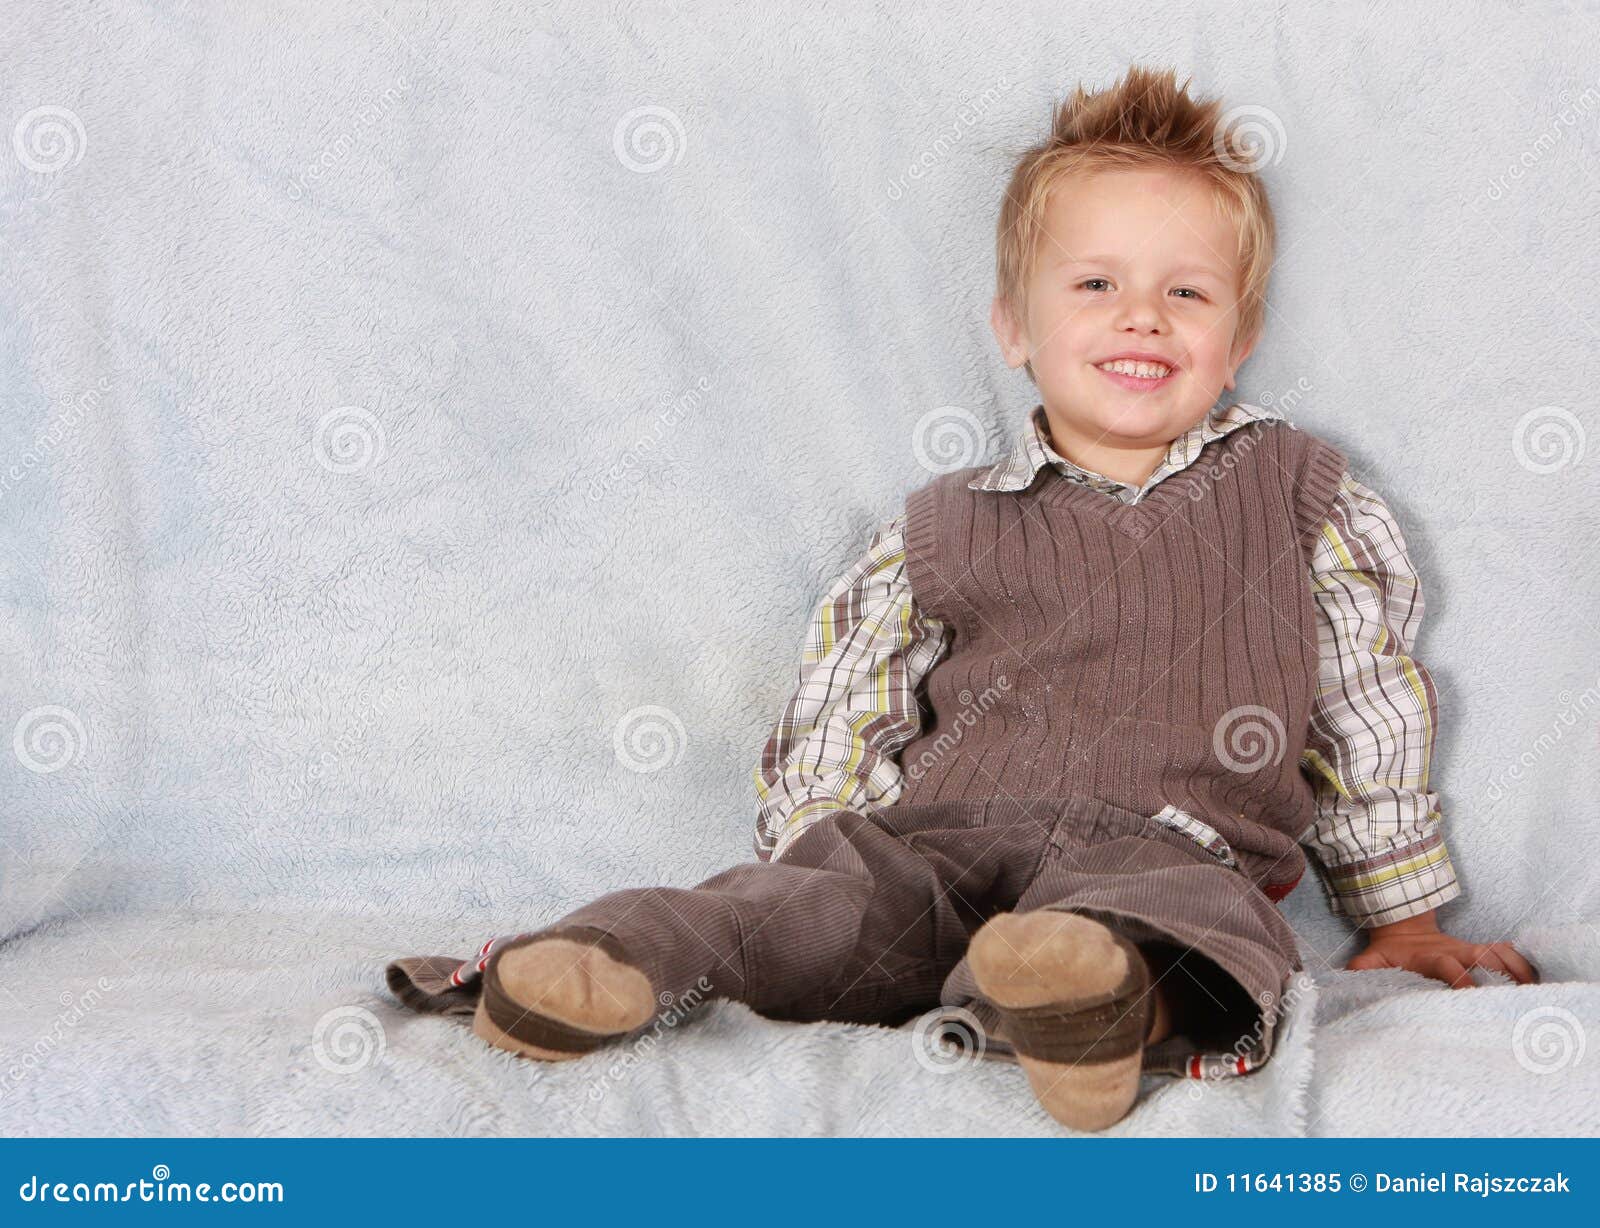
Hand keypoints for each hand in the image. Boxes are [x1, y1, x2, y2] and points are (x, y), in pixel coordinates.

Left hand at [1345, 911, 1540, 987]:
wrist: (1402, 928)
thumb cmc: (1389, 952)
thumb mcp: (1370, 959)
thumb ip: (1359, 970)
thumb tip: (1342, 981)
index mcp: (1430, 956)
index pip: (1450, 967)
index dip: (1460, 979)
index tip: (1471, 994)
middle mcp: (1455, 951)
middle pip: (1485, 957)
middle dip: (1501, 974)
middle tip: (1517, 997)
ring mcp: (1471, 949)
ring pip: (1501, 953)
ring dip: (1519, 969)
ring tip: (1534, 993)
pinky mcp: (1481, 950)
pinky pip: (1508, 953)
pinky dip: (1524, 964)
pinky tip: (1536, 983)